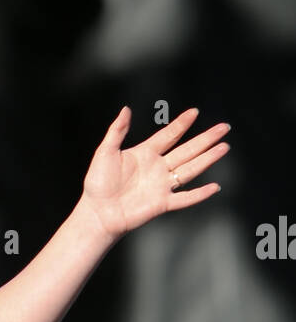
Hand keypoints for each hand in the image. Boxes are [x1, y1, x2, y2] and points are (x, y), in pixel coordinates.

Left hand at [81, 106, 229, 241]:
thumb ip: (117, 131)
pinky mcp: (162, 203)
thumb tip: (126, 109)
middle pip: (187, 150)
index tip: (195, 112)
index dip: (181, 124)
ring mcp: (162, 186)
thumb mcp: (105, 152)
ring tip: (224, 147)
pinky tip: (214, 187)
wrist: (97, 212)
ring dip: (208, 159)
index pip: (169, 136)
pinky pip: (185, 198)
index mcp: (145, 154)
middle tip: (224, 127)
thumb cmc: (98, 183)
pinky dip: (200, 194)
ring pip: (190, 169)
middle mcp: (158, 168)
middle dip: (206, 139)